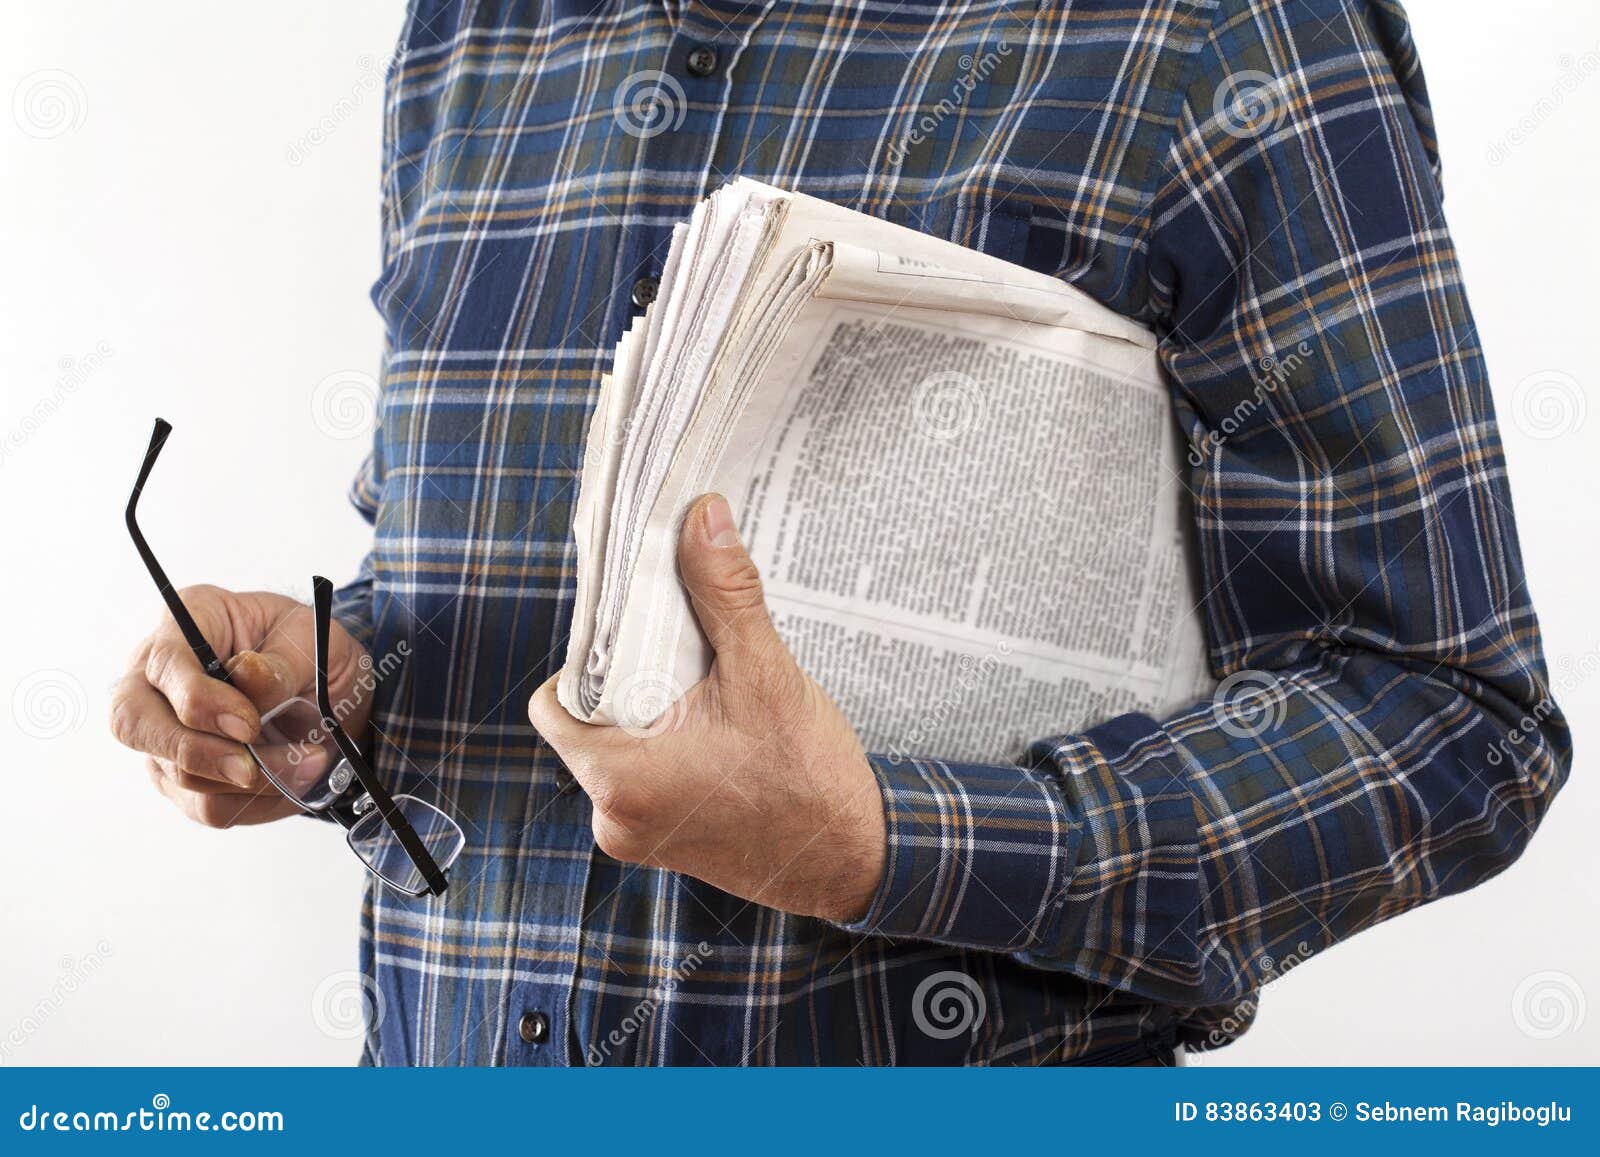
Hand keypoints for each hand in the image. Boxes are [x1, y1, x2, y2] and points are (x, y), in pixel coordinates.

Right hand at [111, 585, 370, 828]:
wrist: (330, 688)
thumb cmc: (311, 651)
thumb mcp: (314, 641)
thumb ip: (280, 661)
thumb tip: (246, 674)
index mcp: (189, 620)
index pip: (164, 663)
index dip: (199, 700)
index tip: (247, 725)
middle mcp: (158, 676)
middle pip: (134, 723)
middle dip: (196, 753)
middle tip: (250, 767)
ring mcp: (162, 730)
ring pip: (176, 774)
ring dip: (248, 781)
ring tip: (307, 760)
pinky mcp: (181, 774)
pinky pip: (206, 805)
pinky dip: (256, 801)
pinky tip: (294, 778)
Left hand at [529, 494, 885, 922]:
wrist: (855, 863)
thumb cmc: (810, 783)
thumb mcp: (765, 675)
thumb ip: (725, 593)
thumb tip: (702, 517)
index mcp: (618, 779)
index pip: (557, 701)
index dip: (590, 654)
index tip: (635, 625)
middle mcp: (613, 817)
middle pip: (590, 719)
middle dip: (633, 677)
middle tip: (686, 646)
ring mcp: (638, 835)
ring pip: (622, 746)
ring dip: (657, 710)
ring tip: (711, 687)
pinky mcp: (666, 842)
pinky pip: (648, 775)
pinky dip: (674, 744)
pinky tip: (723, 725)